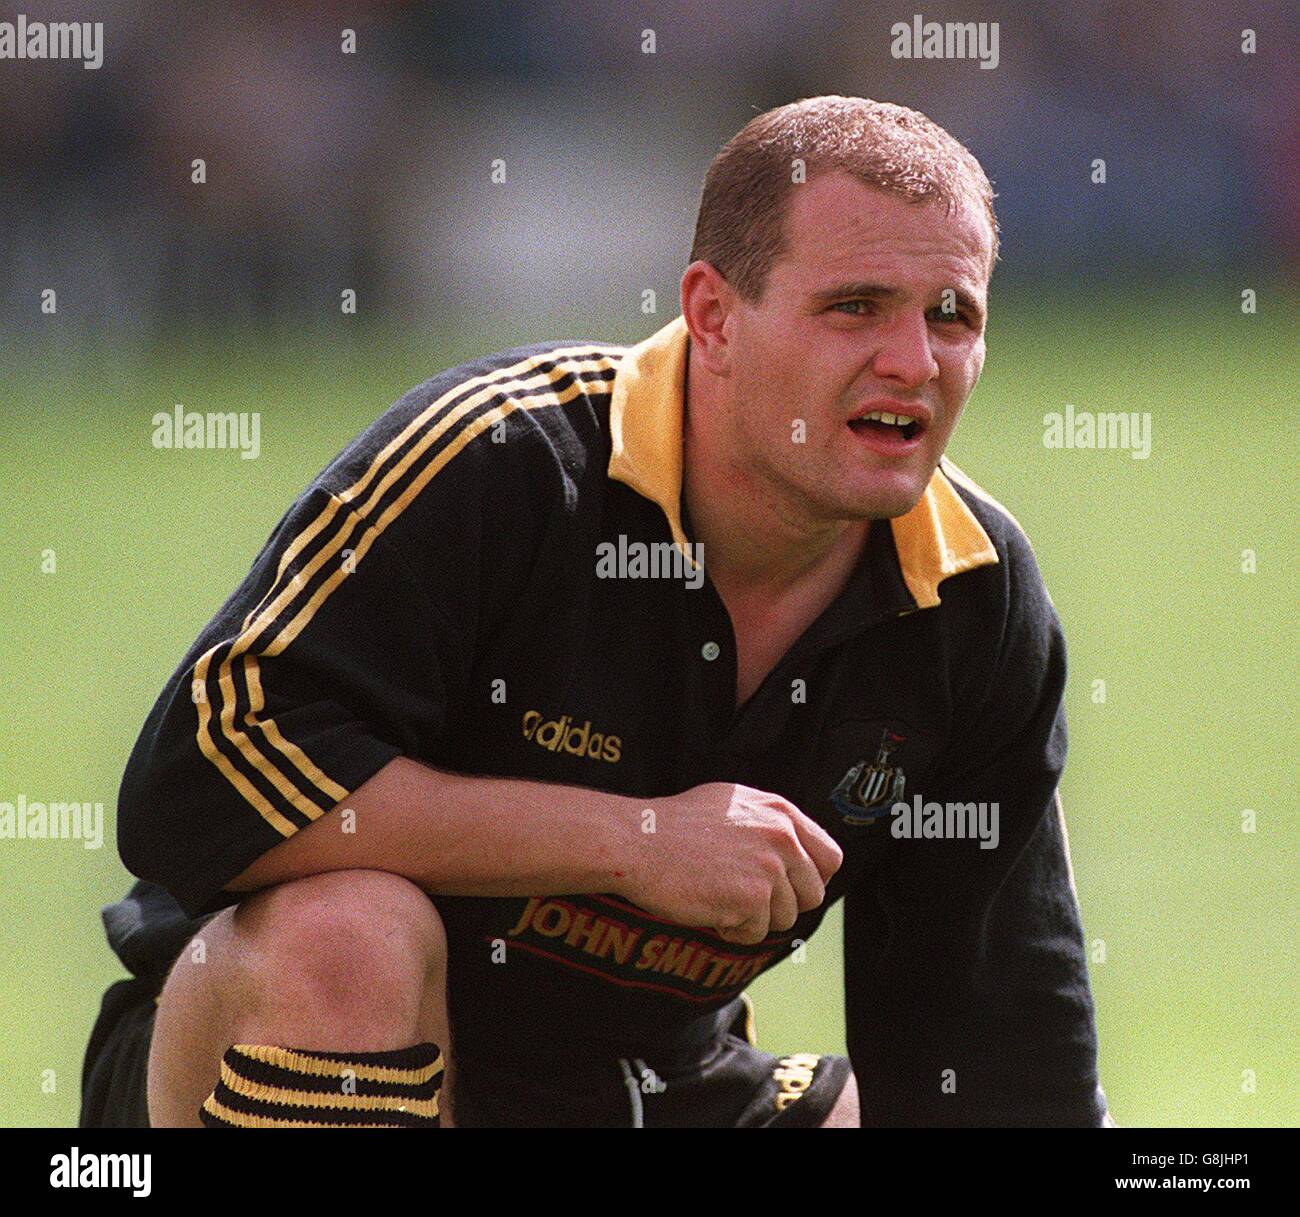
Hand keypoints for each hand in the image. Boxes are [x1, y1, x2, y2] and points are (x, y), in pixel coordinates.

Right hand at [618, 782, 842, 945]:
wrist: (639, 841)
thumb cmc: (676, 825)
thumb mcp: (732, 805)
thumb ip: (770, 824)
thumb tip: (798, 852)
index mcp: (780, 812)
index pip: (830, 857)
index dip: (812, 878)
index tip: (789, 887)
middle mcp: (782, 837)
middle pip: (812, 894)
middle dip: (783, 904)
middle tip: (747, 900)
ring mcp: (768, 868)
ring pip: (784, 918)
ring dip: (754, 919)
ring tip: (719, 897)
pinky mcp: (751, 899)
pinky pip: (755, 933)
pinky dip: (732, 930)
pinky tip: (708, 907)